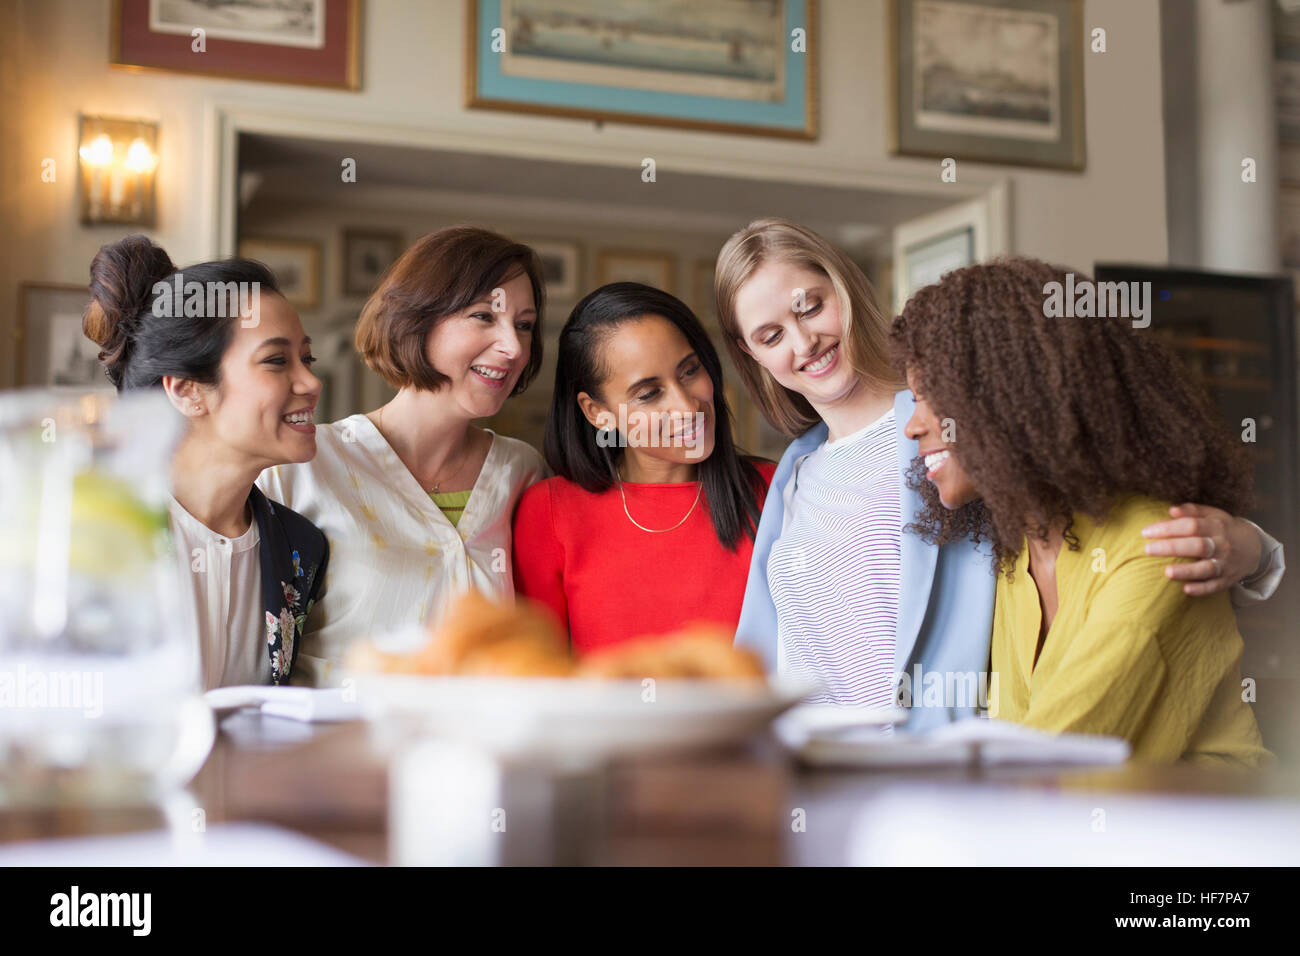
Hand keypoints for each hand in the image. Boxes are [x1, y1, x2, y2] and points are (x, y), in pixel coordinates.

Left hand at [1140, 504, 1262, 595]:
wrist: (1254, 547)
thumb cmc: (1223, 528)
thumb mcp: (1212, 515)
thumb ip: (1192, 511)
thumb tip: (1171, 510)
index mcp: (1216, 527)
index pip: (1191, 525)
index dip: (1168, 528)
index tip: (1146, 532)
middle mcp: (1222, 545)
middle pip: (1197, 546)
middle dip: (1172, 547)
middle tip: (1147, 549)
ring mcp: (1226, 564)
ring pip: (1206, 568)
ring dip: (1187, 571)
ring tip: (1166, 572)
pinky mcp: (1228, 580)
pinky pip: (1215, 586)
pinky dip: (1201, 589)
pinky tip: (1186, 590)